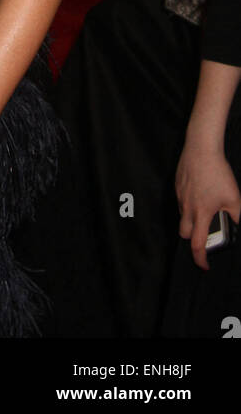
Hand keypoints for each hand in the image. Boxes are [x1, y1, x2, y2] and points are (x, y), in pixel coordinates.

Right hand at [176, 139, 240, 269]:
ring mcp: (180, 195)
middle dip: (192, 239)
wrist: (201, 148)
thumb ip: (236, 215)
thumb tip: (237, 223)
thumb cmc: (217, 173)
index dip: (200, 259)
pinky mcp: (178, 185)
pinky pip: (182, 201)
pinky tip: (201, 193)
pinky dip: (190, 204)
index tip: (205, 265)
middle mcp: (187, 207)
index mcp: (201, 214)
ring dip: (192, 220)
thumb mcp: (234, 198)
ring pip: (183, 216)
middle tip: (205, 236)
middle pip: (184, 233)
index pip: (197, 244)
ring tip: (207, 210)